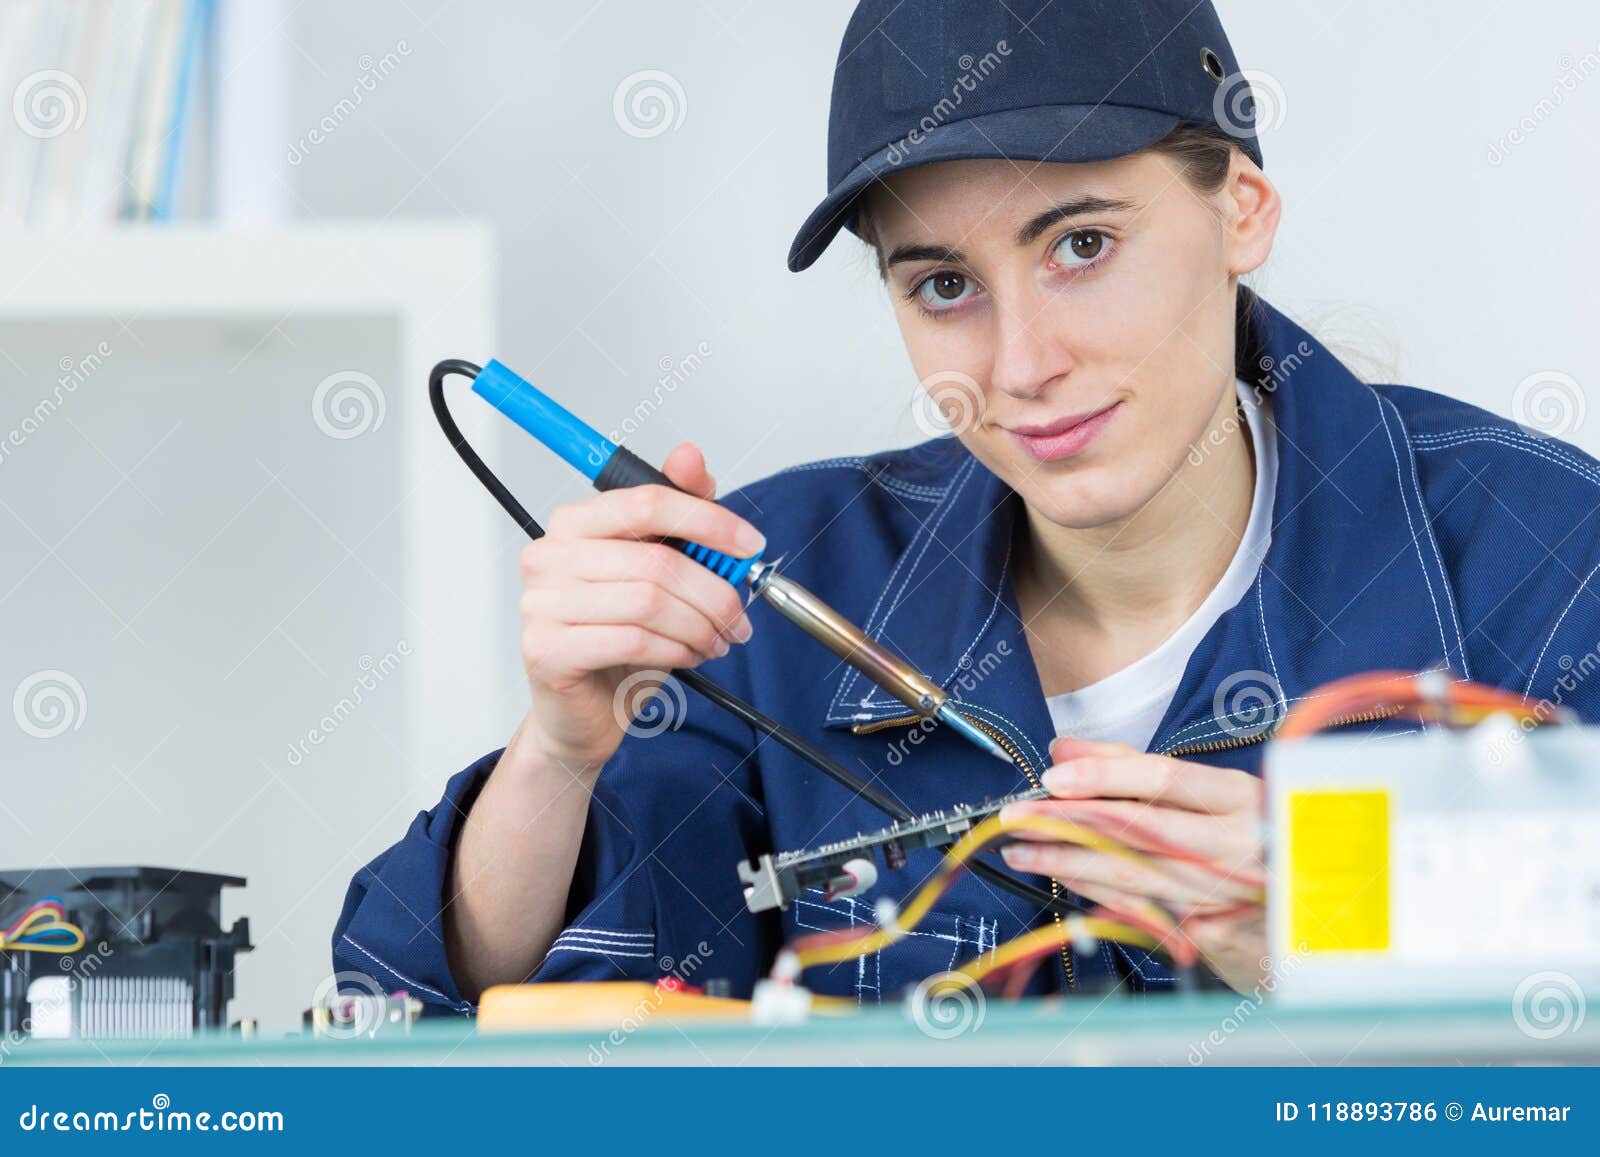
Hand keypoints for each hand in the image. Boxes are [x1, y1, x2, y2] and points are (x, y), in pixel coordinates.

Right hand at [516, 442, 763, 773]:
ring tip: (716, 640)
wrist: (583, 712)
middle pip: (657, 558)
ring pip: (649, 602)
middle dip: (714, 591)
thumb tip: (690, 456)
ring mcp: (541, 602)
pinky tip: (688, 656)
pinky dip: (676, 650)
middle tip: (739, 617)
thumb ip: (676, 514)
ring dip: (699, 625)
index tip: (750, 545)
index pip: (648, 501)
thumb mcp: (659, 570)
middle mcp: (549, 555)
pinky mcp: (546, 648)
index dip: (708, 520)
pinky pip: (632, 640)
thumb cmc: (619, 639)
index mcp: (574, 524)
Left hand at [999, 736, 1268, 992]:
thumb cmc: (1246, 830)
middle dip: (1068, 822)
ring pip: (1131, 873)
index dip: (1104, 775)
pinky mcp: (1207, 927)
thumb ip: (1130, 763)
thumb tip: (1064, 749)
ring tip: (1020, 850)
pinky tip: (1060, 877)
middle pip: (1138, 828)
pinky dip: (1093, 890)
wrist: (1307, 899)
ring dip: (1067, 862)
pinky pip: (1137, 904)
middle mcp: (1234, 844)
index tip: (1053, 776)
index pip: (1164, 778)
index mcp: (1238, 796)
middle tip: (1016, 816)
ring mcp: (1221, 891)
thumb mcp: (1204, 787)